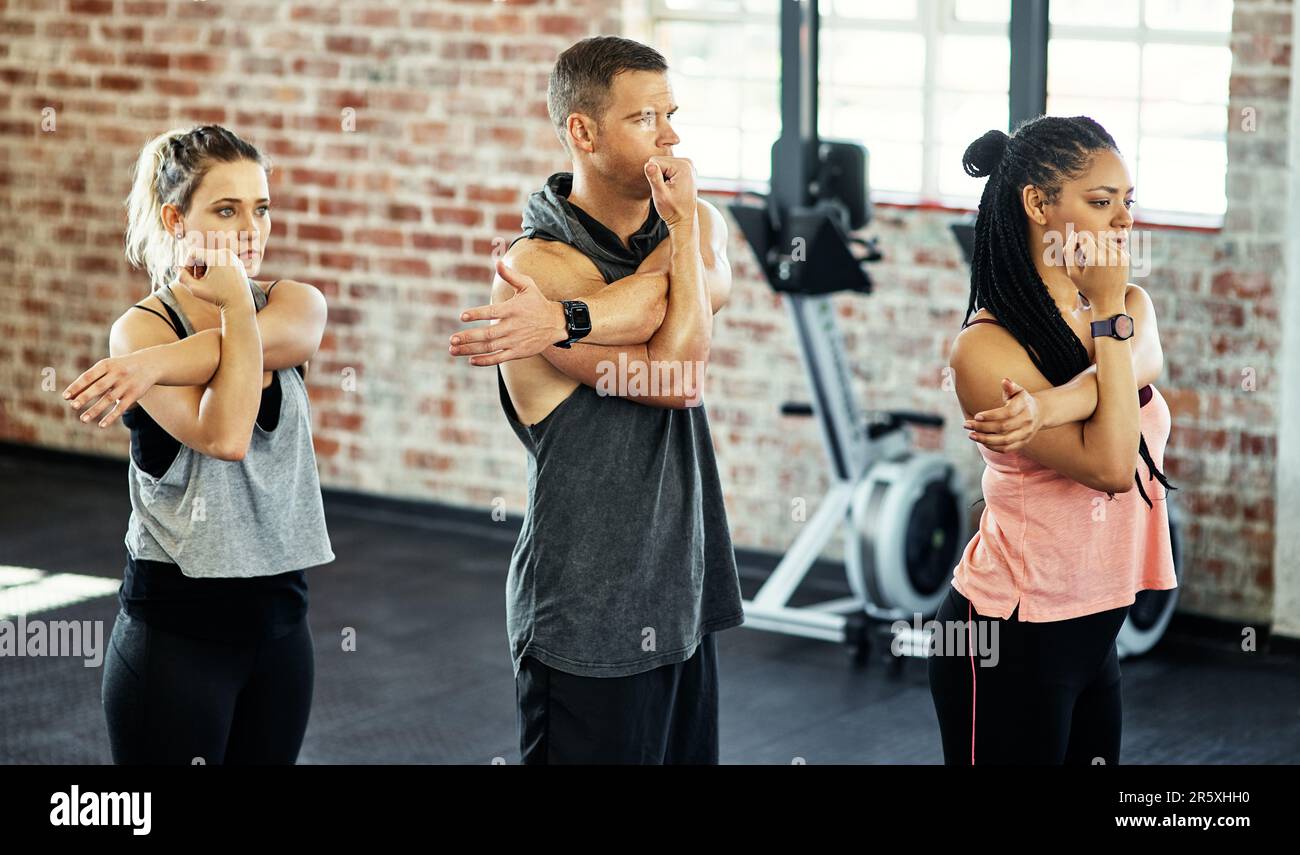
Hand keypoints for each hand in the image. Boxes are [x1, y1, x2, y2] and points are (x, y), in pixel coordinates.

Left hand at [62, 349, 162, 428]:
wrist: (150, 364)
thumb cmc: (120, 367)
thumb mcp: (107, 368)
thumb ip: (90, 380)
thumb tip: (70, 396)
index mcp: (107, 365)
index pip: (89, 376)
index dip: (77, 386)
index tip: (65, 396)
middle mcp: (117, 374)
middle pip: (99, 387)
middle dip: (85, 397)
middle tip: (73, 406)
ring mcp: (126, 385)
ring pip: (109, 399)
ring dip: (95, 410)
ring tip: (83, 419)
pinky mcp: (134, 394)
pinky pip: (121, 407)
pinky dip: (111, 417)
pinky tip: (101, 425)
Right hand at [178, 245, 250, 309]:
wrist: (240, 303)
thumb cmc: (217, 297)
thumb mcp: (195, 289)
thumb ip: (182, 278)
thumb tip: (177, 267)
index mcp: (216, 256)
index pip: (193, 252)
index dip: (187, 264)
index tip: (189, 277)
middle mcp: (226, 252)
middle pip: (202, 254)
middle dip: (197, 267)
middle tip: (198, 280)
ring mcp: (234, 256)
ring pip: (211, 257)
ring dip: (205, 267)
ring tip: (207, 281)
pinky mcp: (238, 262)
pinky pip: (221, 260)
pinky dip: (215, 268)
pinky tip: (216, 280)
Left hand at [449, 259, 567, 365]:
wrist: (556, 323)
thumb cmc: (537, 302)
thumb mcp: (527, 285)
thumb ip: (510, 276)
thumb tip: (497, 262)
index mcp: (513, 309)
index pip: (492, 312)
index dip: (477, 314)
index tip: (462, 316)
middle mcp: (513, 327)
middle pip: (488, 334)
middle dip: (468, 337)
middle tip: (452, 339)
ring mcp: (515, 341)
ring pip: (490, 347)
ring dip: (470, 350)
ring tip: (453, 350)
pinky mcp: (518, 352)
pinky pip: (500, 358)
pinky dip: (486, 360)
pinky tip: (472, 360)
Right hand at [644, 156, 696, 228]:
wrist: (684, 220)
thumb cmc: (673, 211)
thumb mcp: (661, 196)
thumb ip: (655, 179)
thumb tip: (649, 164)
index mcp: (683, 166)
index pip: (654, 161)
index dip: (653, 176)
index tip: (663, 189)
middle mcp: (688, 162)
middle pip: (659, 160)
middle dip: (658, 175)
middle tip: (666, 190)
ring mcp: (688, 165)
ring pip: (662, 164)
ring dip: (661, 177)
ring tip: (669, 190)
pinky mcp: (686, 169)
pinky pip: (668, 167)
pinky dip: (666, 177)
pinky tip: (672, 187)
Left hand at [963, 378, 1041, 452]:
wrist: (1039, 413)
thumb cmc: (1022, 400)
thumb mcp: (1018, 390)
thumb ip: (1010, 386)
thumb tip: (1005, 381)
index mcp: (1025, 407)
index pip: (1008, 413)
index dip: (991, 415)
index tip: (976, 416)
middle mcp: (1027, 422)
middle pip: (1003, 427)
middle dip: (983, 427)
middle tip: (966, 425)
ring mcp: (1025, 434)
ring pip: (1004, 441)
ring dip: (985, 440)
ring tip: (971, 435)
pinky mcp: (1022, 443)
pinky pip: (1007, 449)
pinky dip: (993, 447)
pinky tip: (982, 442)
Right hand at [1064, 229, 1127, 308]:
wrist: (1109, 301)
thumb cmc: (1088, 288)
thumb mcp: (1072, 273)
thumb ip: (1069, 253)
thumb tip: (1073, 234)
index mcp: (1096, 259)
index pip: (1084, 237)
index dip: (1077, 242)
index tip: (1076, 252)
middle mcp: (1110, 254)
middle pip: (1094, 237)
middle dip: (1087, 244)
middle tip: (1084, 257)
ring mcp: (1120, 254)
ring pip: (1104, 239)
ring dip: (1097, 246)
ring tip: (1093, 260)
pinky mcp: (1126, 256)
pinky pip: (1113, 245)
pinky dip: (1106, 250)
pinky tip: (1103, 262)